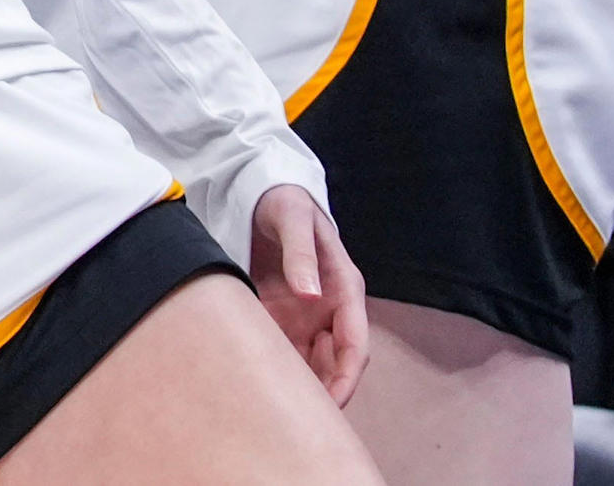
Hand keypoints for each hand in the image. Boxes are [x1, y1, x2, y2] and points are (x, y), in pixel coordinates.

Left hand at [249, 183, 367, 405]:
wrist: (261, 193)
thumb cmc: (285, 202)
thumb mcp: (293, 220)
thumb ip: (301, 255)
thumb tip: (312, 294)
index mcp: (345, 288)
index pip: (355, 344)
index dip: (346, 377)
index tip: (332, 404)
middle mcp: (331, 307)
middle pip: (336, 363)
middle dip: (325, 392)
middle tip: (299, 420)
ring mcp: (308, 314)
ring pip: (312, 363)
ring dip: (301, 385)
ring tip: (277, 409)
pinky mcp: (284, 315)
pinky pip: (285, 351)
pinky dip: (278, 370)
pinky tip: (258, 385)